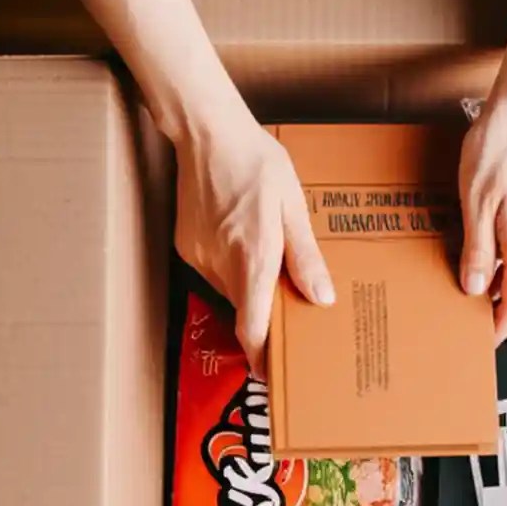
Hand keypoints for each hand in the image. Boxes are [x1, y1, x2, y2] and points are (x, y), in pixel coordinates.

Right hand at [175, 120, 334, 374]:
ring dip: (250, 283)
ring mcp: (198, 255)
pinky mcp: (185, 244)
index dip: (262, 357)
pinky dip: (231, 264)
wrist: (207, 131)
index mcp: (252, 258)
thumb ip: (306, 256)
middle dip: (265, 310)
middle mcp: (221, 264)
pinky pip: (213, 269)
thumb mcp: (293, 207)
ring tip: (267, 252)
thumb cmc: (257, 162)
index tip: (272, 374)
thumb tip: (321, 299)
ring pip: (230, 288)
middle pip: (245, 308)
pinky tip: (242, 234)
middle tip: (290, 300)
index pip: (252, 329)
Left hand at [459, 96, 506, 340]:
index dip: (500, 327)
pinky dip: (501, 259)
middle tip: (469, 324)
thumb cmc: (500, 148)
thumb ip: (477, 249)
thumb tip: (475, 289)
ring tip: (469, 292)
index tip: (484, 345)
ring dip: (498, 283)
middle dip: (498, 310)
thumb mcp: (477, 203)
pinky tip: (480, 252)